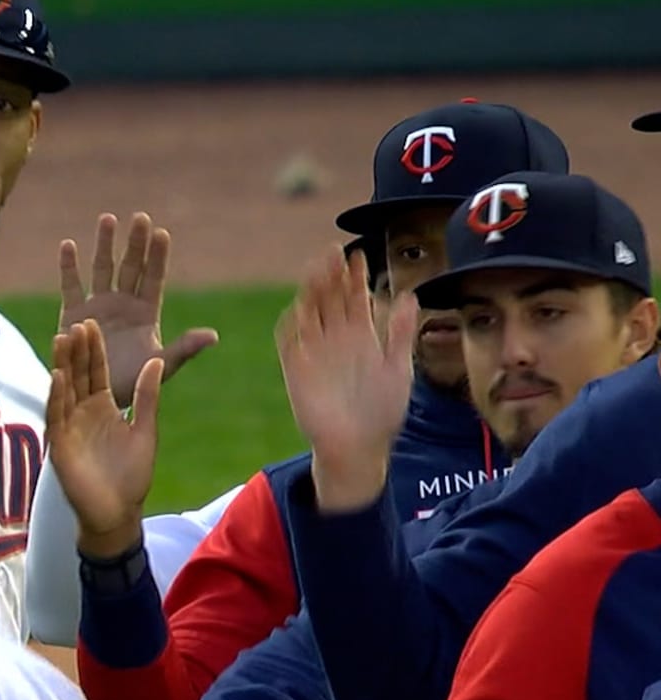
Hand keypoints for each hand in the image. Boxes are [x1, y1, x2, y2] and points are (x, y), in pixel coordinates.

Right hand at [44, 318, 165, 558]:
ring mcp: (69, 428)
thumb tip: (156, 361)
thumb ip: (147, 397)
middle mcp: (83, 413)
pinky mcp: (60, 444)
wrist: (118, 514)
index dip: (94, 350)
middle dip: (77, 350)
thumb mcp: (145, 430)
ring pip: (64, 390)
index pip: (96, 372)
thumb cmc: (132, 476)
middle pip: (78, 375)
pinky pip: (57, 415)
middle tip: (76, 323)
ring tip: (62, 338)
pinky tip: (58, 375)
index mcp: (103, 408)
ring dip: (63, 365)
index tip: (92, 325)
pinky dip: (56, 395)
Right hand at [59, 213, 217, 407]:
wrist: (97, 399)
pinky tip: (68, 245)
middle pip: (130, 267)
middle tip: (140, 217)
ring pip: (102, 268)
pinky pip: (71, 286)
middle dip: (135, 243)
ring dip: (105, 244)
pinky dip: (69, 267)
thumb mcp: (161, 366)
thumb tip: (213, 335)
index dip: (157, 256)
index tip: (161, 233)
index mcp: (146, 313)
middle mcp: (123, 304)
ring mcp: (98, 307)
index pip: (153, 278)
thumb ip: (184, 349)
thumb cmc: (134, 383)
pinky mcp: (74, 315)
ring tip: (108, 219)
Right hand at [276, 245, 415, 512]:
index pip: (355, 297)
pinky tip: (299, 308)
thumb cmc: (382, 411)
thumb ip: (401, 334)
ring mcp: (314, 352)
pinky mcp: (296, 369)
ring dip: (310, 291)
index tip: (356, 255)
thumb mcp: (399, 369)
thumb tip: (409, 295)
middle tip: (332, 251)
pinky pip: (289, 341)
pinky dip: (292, 325)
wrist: (358, 447)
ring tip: (315, 269)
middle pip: (330, 298)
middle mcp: (336, 339)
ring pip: (309, 312)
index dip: (354, 277)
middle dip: (330, 275)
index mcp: (361, 336)